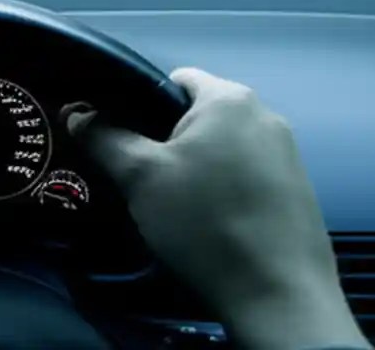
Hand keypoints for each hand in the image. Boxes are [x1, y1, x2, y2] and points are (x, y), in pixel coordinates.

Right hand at [64, 68, 368, 349]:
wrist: (278, 295)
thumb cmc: (205, 223)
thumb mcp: (141, 178)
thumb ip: (105, 138)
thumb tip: (76, 113)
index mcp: (230, 98)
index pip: (173, 79)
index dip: (140, 105)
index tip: (124, 142)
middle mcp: (266, 114)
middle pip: (198, 114)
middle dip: (168, 141)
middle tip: (144, 179)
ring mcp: (288, 153)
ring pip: (222, 146)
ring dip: (196, 167)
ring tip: (175, 206)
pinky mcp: (297, 188)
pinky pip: (247, 172)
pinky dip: (224, 188)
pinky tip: (212, 223)